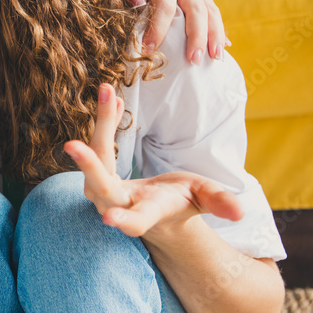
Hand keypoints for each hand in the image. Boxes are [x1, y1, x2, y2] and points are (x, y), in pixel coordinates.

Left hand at [63, 83, 243, 239]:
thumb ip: (219, 203)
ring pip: (96, 158)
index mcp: (147, 213)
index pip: (135, 221)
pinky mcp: (95, 173)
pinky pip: (97, 144)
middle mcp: (118, 203)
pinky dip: (104, 120)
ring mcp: (101, 190)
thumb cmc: (181, 204)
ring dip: (102, 124)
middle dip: (88, 166)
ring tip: (107, 91)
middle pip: (100, 186)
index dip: (123, 220)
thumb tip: (241, 212)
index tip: (109, 220)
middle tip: (71, 145)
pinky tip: (109, 96)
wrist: (155, 208)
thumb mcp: (204, 200)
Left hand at [100, 0, 226, 63]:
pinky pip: (211, 10)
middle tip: (193, 61)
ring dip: (215, 34)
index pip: (165, 5)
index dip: (159, 28)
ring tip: (216, 58)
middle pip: (196, 9)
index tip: (150, 49)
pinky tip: (222, 47)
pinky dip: (218, 28)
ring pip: (210, 10)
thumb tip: (138, 1)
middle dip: (197, 36)